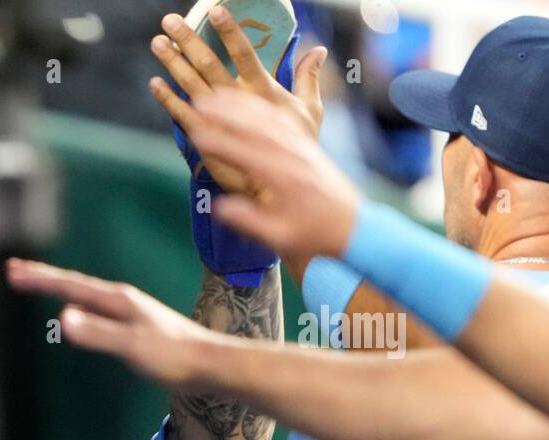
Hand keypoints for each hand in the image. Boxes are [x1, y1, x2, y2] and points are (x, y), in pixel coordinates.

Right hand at [6, 258, 213, 389]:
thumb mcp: (132, 347)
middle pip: (74, 285)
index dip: (40, 279)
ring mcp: (129, 313)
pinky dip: (76, 307)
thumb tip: (62, 319)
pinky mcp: (134, 328)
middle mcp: (122, 301)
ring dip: (58, 290)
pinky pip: (95, 311)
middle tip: (14, 270)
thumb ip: (97, 334)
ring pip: (84, 296)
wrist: (211, 366)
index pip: (70, 285)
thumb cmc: (174, 357)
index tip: (12, 270)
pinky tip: (77, 314)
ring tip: (38, 286)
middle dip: (42, 278)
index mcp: (118, 300)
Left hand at [150, 9, 326, 196]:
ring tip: (157, 43)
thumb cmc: (297, 150)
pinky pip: (183, 116)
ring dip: (173, 63)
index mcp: (265, 91)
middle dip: (189, 41)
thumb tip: (318, 50)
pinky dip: (168, 99)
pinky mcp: (206, 141)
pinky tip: (154, 83)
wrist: (277, 191)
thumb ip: (308, 78)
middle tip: (170, 21)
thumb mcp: (309, 111)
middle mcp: (241, 102)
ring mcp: (221, 122)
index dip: (230, 31)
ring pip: (193, 85)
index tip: (216, 9)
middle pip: (211, 64)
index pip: (246, 53)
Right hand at [188, 89, 362, 259]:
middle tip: (201, 101)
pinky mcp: (306, 142)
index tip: (198, 135)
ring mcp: (302, 146)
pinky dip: (261, 105)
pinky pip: (282, 116)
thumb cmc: (312, 234)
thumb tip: (219, 207)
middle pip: (257, 126)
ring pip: (269, 116)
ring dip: (241, 103)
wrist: (350, 226)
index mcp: (286, 180)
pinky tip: (246, 100)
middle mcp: (295, 156)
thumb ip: (250, 221)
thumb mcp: (279, 237)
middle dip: (227, 112)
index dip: (221, 144)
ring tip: (216, 93)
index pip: (249, 156)